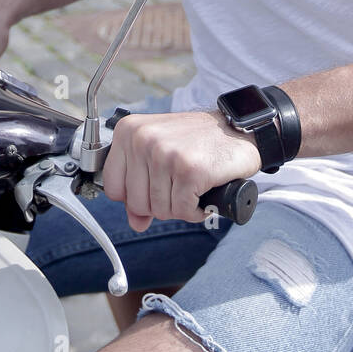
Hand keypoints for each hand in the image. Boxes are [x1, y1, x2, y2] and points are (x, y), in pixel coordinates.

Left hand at [101, 109, 261, 230]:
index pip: (112, 187)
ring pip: (159, 209)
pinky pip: (183, 210)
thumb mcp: (161, 156)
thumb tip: (135, 221)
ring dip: (181, 206)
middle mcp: (143, 139)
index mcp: (129, 131)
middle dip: (160, 203)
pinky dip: (196, 209)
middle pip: (136, 203)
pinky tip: (204, 192)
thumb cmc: (200, 141)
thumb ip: (141, 187)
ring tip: (193, 185)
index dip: (134, 197)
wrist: (239, 130)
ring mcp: (165, 154)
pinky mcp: (188, 170)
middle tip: (180, 184)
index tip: (154, 187)